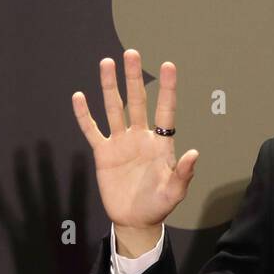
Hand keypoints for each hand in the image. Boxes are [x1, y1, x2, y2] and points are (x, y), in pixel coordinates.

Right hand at [71, 50, 197, 245]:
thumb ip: (183, 173)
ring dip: (110, 86)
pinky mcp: (103, 154)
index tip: (169, 65)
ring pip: (114, 109)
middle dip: (134, 78)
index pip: (165, 111)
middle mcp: (140, 137)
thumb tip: (194, 153)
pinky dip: (85, 115)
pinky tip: (79, 97)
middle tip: (132, 53)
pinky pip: (92, 130)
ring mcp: (121, 143)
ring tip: (107, 63)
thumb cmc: (158, 205)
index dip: (167, 88)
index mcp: (160, 143)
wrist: (135, 220)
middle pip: (137, 101)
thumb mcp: (174, 192)